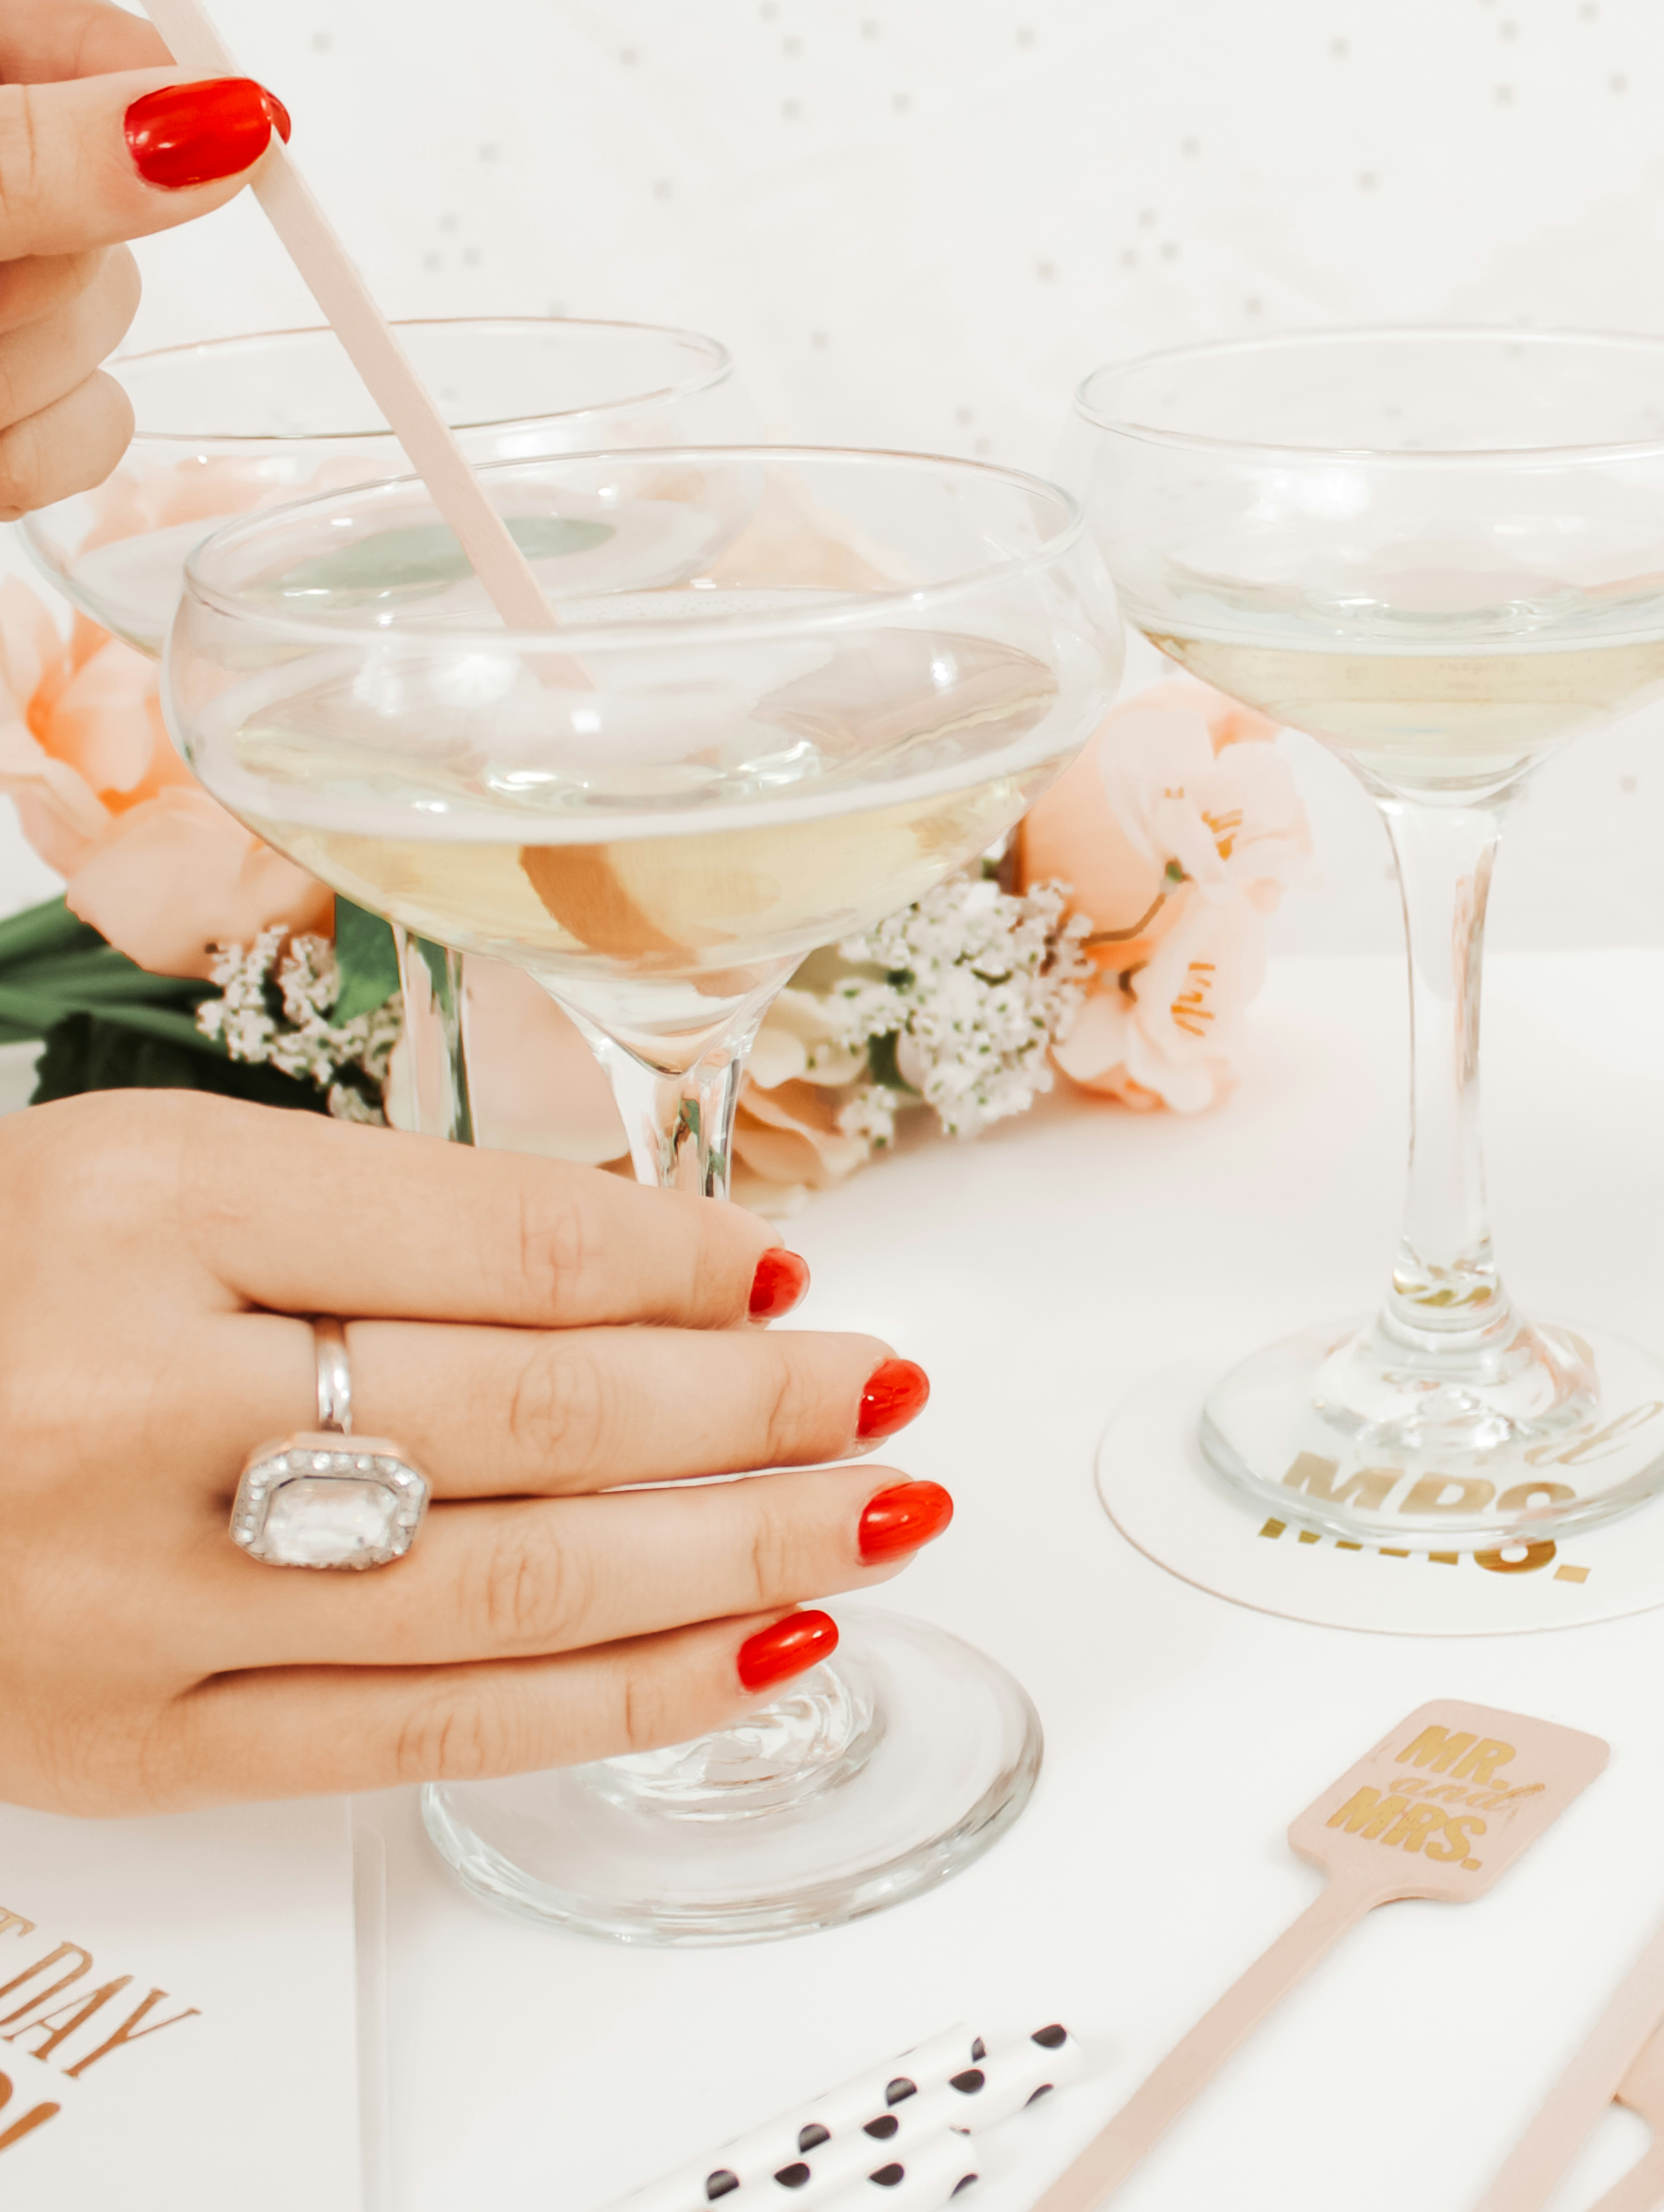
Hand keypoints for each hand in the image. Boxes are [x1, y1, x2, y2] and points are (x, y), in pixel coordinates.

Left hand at [0, 0, 289, 516]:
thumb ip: (58, 147)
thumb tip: (237, 122)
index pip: (126, 54)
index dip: (141, 125)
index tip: (110, 178)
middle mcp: (6, 191)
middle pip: (122, 221)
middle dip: (41, 286)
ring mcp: (3, 305)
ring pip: (109, 345)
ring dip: (25, 381)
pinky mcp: (10, 412)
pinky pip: (95, 438)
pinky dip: (25, 457)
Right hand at [0, 1091, 946, 1815]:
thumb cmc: (13, 1284)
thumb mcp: (174, 1178)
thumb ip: (404, 1224)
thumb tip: (671, 1281)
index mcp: (148, 1211)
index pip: (502, 1247)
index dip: (681, 1262)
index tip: (786, 1275)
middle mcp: (138, 1409)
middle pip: (531, 1421)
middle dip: (751, 1416)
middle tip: (884, 1395)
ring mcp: (136, 1605)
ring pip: (513, 1594)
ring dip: (735, 1558)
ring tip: (877, 1518)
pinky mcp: (141, 1751)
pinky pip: (430, 1736)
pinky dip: (623, 1697)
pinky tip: (763, 1651)